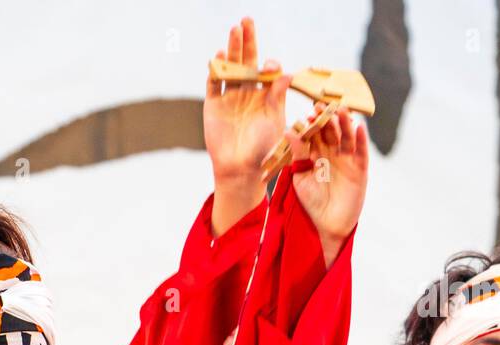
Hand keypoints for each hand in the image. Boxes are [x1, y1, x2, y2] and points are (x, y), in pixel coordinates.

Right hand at [204, 17, 291, 234]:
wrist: (242, 169)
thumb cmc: (264, 149)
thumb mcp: (275, 121)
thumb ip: (278, 97)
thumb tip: (286, 73)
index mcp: (266, 95)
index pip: (267, 71)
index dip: (269, 64)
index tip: (270, 66)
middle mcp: (248, 92)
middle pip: (248, 61)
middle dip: (248, 41)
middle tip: (247, 21)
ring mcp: (230, 98)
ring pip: (231, 68)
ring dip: (232, 49)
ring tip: (234, 30)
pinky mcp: (214, 106)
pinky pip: (214, 84)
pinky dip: (215, 70)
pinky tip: (218, 55)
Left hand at [287, 105, 368, 266]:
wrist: (326, 223)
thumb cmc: (312, 201)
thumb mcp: (300, 176)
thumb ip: (297, 154)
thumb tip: (288, 131)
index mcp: (317, 154)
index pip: (316, 134)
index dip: (314, 123)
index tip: (309, 111)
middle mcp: (333, 153)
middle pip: (332, 131)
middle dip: (328, 119)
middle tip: (324, 106)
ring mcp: (348, 160)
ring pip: (347, 137)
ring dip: (346, 123)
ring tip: (342, 110)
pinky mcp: (360, 169)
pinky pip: (361, 151)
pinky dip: (361, 139)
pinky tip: (359, 127)